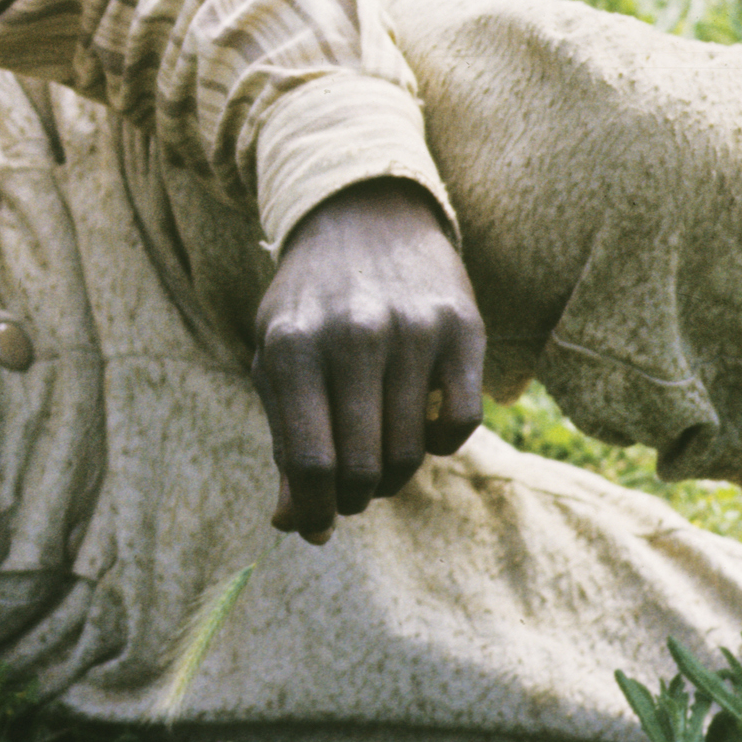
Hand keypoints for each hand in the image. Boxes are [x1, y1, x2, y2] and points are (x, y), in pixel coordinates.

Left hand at [253, 179, 485, 540]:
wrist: (366, 215)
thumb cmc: (312, 304)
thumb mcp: (278, 360)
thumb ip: (285, 441)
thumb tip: (293, 526)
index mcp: (292, 345)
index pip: (309, 463)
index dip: (314, 511)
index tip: (317, 524)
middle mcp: (353, 335)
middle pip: (362, 468)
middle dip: (355, 499)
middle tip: (352, 492)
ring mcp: (412, 328)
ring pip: (411, 452)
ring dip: (394, 476)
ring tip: (380, 459)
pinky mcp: (462, 326)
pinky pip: (462, 424)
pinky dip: (442, 445)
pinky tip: (423, 427)